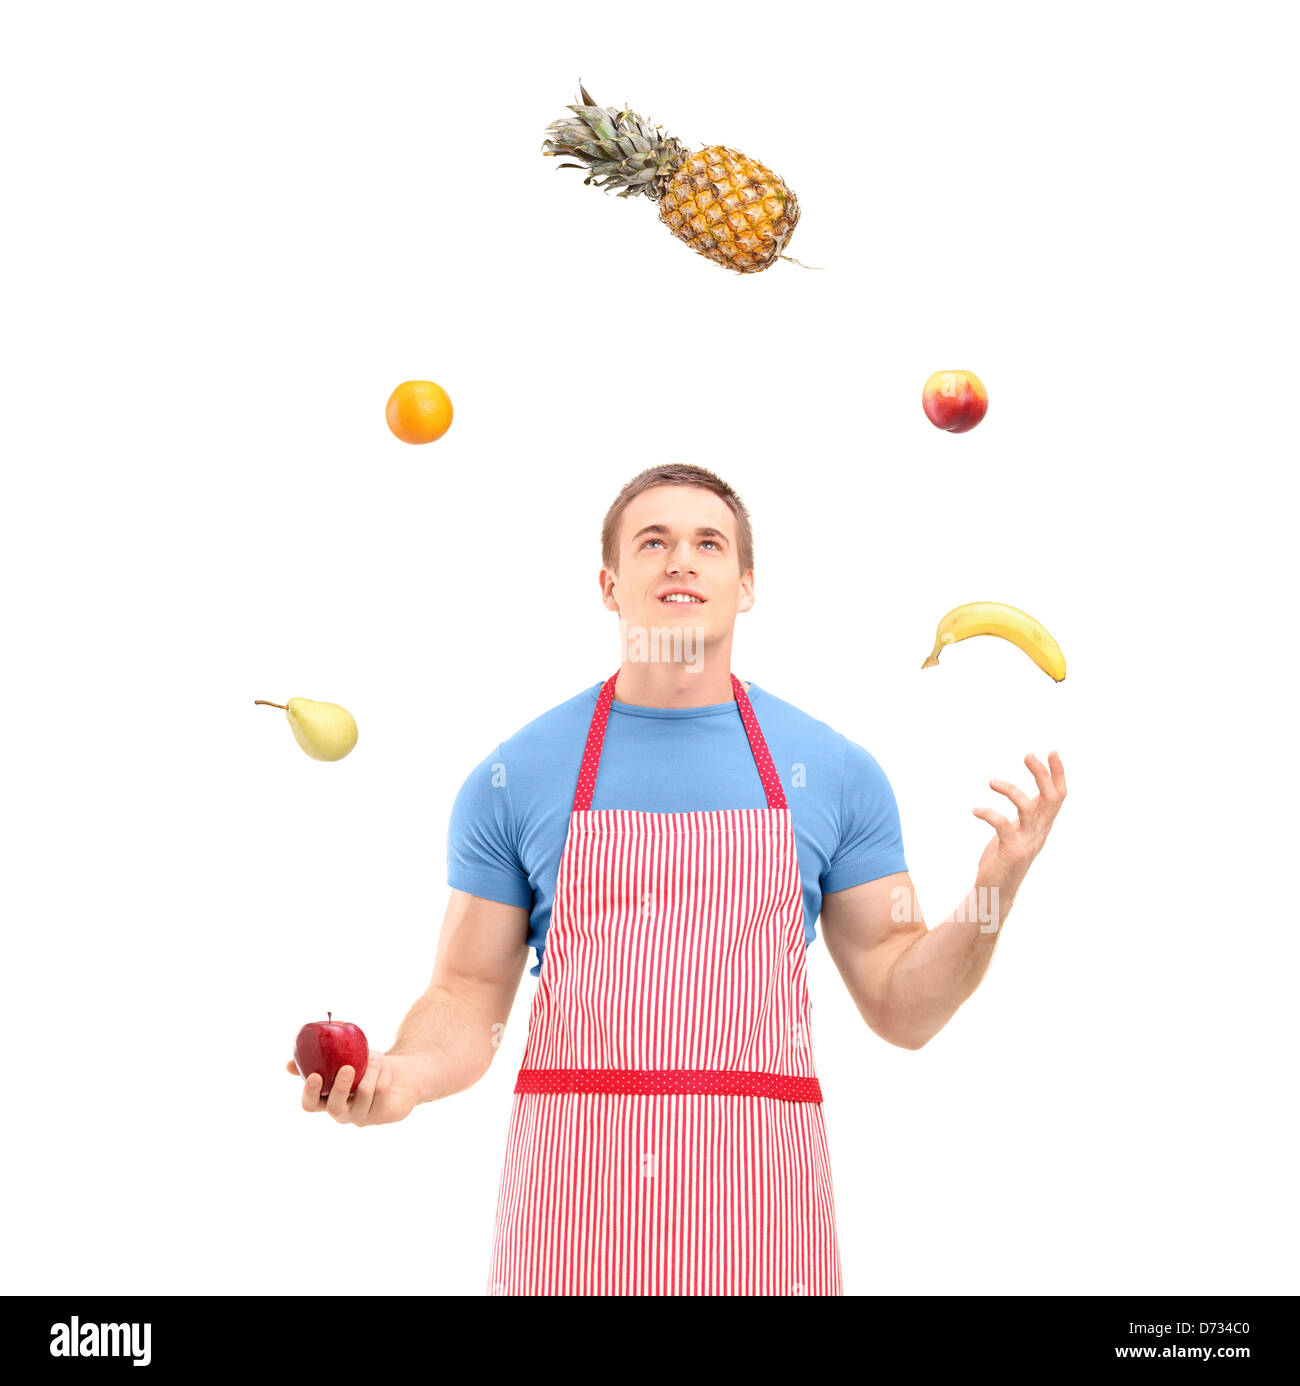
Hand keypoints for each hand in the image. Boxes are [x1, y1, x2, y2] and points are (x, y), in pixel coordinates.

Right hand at [286, 1050, 424, 1126]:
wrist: (401, 1073)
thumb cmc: (367, 1067)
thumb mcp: (344, 1059)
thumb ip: (319, 1061)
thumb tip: (288, 1065)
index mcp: (328, 1100)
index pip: (310, 1105)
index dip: (310, 1093)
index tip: (314, 1076)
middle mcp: (344, 1113)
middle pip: (335, 1108)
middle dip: (340, 1087)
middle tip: (347, 1067)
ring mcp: (364, 1117)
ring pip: (364, 1093)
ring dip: (371, 1070)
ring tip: (376, 1060)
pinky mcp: (385, 1115)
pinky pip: (381, 1092)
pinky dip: (384, 1074)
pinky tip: (386, 1069)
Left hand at [972, 751, 1067, 903]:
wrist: (994, 892)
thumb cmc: (1004, 859)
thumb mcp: (1020, 832)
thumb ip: (1028, 815)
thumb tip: (1033, 796)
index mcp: (1042, 826)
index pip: (1058, 796)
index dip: (1058, 774)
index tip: (1051, 752)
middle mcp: (1039, 833)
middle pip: (1051, 799)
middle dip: (1042, 775)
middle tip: (1028, 755)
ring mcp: (1027, 843)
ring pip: (1028, 809)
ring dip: (1011, 790)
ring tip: (991, 781)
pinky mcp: (1011, 852)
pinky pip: (1003, 825)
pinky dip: (988, 813)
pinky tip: (974, 810)